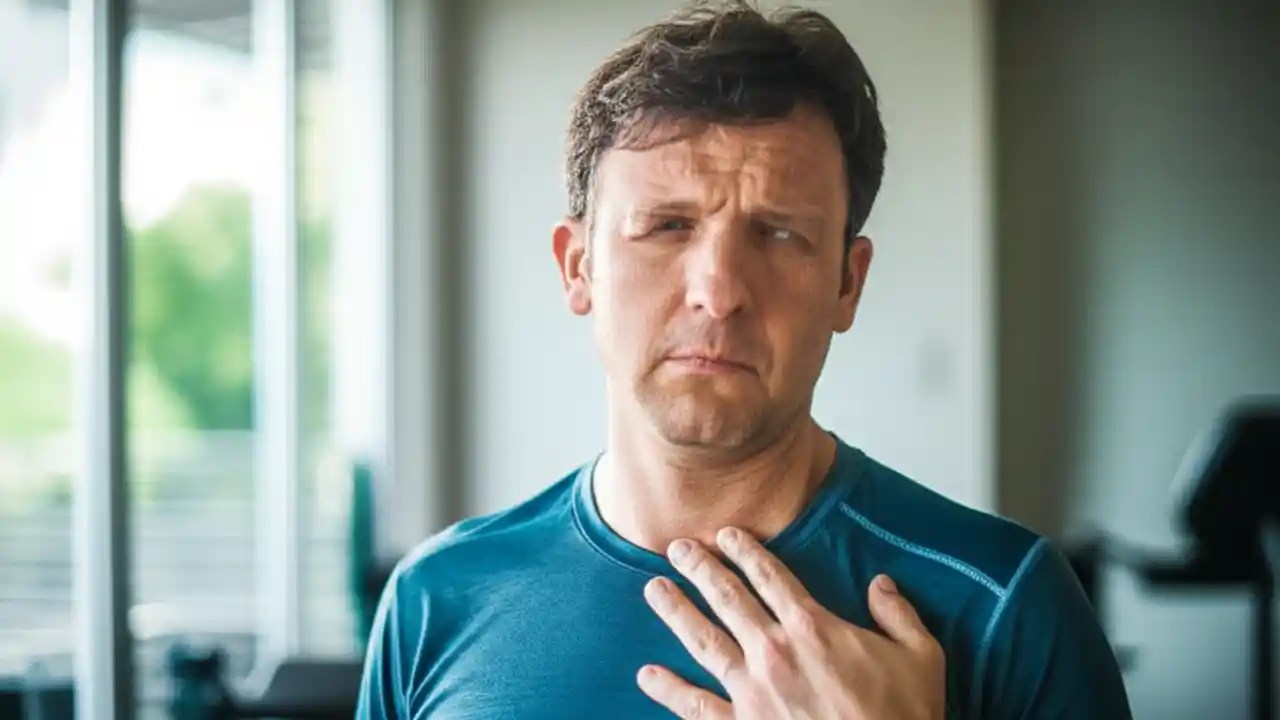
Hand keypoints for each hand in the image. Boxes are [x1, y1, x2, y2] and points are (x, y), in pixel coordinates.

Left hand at [639, 527, 944, 718]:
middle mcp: (775, 652)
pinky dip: (669, 690)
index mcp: (814, 628)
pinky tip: (647, 675)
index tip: (727, 535)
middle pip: (727, 597)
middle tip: (677, 548)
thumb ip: (899, 615)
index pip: (771, 576)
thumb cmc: (906, 717)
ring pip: (703, 639)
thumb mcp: (921, 658)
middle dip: (700, 568)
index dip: (746, 551)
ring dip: (675, 611)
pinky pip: (696, 705)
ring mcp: (752, 691)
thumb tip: (881, 585)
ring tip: (654, 589)